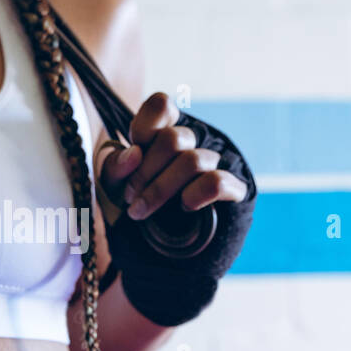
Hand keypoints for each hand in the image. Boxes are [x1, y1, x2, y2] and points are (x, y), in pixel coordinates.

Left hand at [96, 92, 248, 220]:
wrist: (164, 244)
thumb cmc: (139, 203)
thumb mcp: (115, 185)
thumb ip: (115, 166)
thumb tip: (134, 154)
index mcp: (166, 130)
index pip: (162, 105)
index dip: (144, 126)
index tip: (134, 155)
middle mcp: (194, 141)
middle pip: (173, 139)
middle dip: (145, 172)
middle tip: (130, 197)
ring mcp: (216, 162)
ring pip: (193, 161)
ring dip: (160, 189)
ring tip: (141, 211)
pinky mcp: (235, 187)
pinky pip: (216, 182)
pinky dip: (194, 195)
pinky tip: (184, 207)